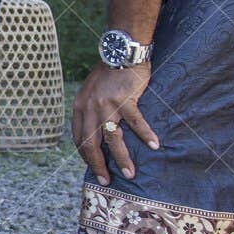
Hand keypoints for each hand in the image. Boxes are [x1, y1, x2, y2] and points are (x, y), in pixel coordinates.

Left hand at [72, 62, 159, 185]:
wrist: (121, 52)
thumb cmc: (109, 74)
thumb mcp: (91, 92)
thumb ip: (90, 111)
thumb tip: (95, 133)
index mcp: (79, 107)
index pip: (79, 139)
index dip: (86, 157)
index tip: (95, 170)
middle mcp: (90, 108)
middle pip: (91, 145)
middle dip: (99, 166)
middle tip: (107, 181)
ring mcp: (107, 104)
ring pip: (113, 139)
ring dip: (122, 159)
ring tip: (130, 174)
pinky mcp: (125, 99)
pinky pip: (135, 123)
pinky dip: (145, 135)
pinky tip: (154, 145)